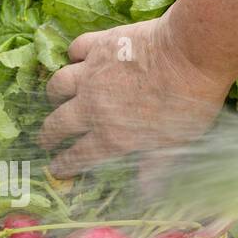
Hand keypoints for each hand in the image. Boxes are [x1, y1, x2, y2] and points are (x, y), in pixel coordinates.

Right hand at [38, 14, 235, 192]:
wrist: (190, 52)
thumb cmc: (189, 102)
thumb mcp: (176, 143)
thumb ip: (155, 167)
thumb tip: (146, 193)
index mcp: (112, 136)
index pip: (79, 156)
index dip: (65, 165)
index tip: (56, 169)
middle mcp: (93, 106)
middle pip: (59, 123)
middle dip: (49, 134)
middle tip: (46, 138)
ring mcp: (92, 73)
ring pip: (58, 84)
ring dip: (54, 94)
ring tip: (56, 97)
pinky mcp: (99, 44)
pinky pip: (76, 49)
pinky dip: (74, 54)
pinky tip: (77, 57)